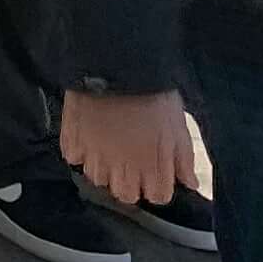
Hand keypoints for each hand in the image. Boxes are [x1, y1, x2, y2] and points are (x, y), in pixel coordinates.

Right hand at [60, 89, 194, 208]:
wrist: (116, 64)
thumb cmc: (153, 95)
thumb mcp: (178, 127)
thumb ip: (184, 160)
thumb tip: (190, 184)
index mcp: (153, 168)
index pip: (157, 197)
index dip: (158, 184)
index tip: (155, 170)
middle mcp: (123, 170)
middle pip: (125, 196)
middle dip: (131, 183)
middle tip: (131, 160)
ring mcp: (95, 157)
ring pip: (98, 180)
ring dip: (105, 169)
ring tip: (109, 148)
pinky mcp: (72, 141)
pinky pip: (74, 159)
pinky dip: (80, 152)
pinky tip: (89, 138)